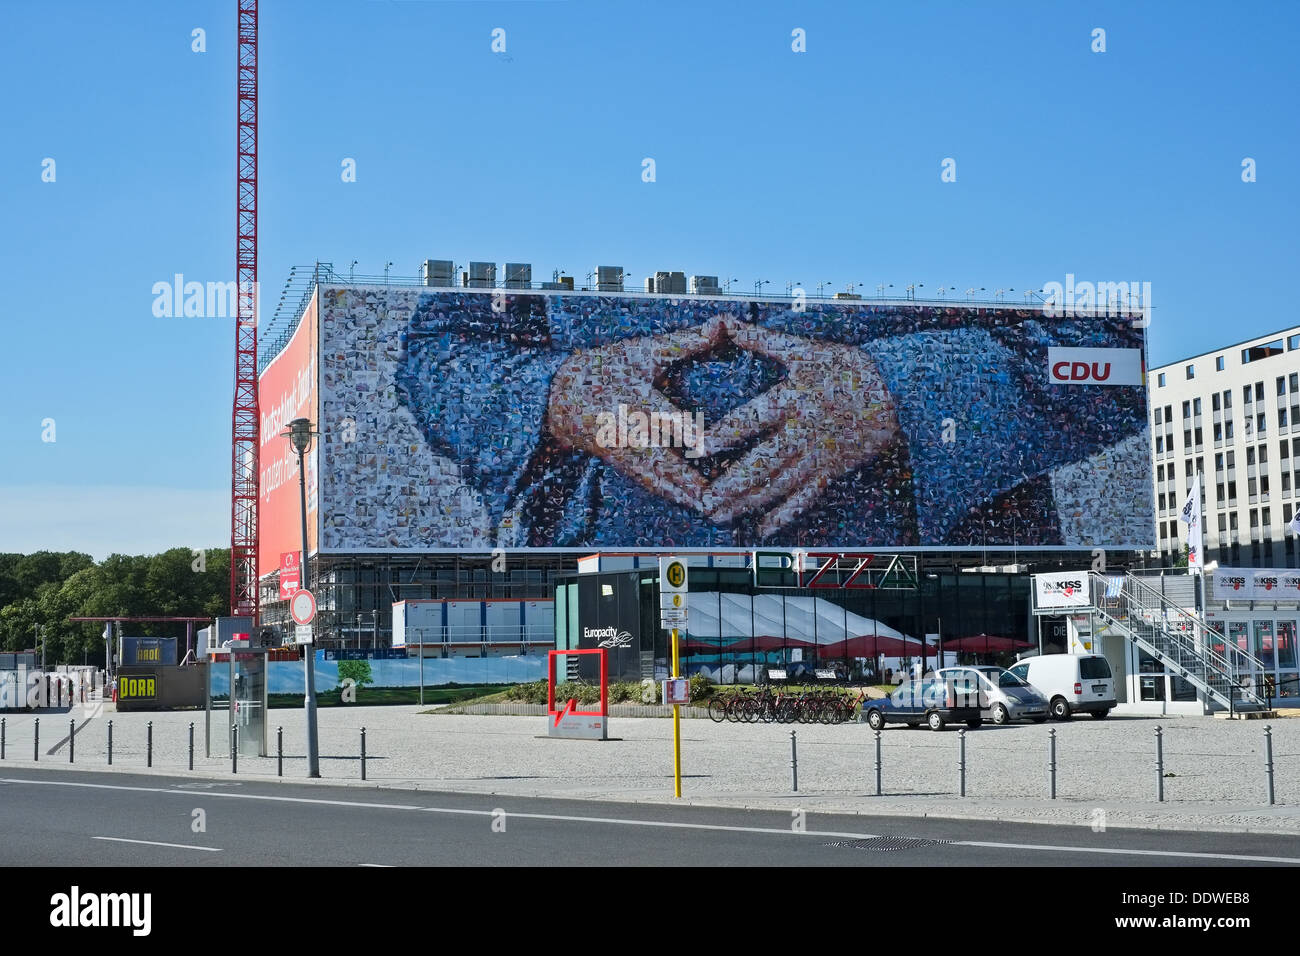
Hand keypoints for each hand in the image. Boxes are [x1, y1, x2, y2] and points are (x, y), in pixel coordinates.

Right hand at [546, 318, 727, 513]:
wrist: (562, 397)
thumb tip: (722, 322)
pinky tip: (696, 506)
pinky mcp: (624, 464)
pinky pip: (651, 484)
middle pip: (663, 459)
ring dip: (686, 494)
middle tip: (719, 494)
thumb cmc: (609, 368)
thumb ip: (686, 341)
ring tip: (716, 507)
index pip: (663, 418)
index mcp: (636, 399)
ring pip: (659, 478)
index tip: (704, 444)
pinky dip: (674, 496)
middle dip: (689, 479)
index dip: (684, 431)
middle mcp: (630, 430)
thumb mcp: (644, 351)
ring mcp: (625, 451)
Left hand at [703, 317, 898, 534]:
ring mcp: (818, 455)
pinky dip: (783, 515)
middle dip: (732, 484)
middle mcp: (803, 431)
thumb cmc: (846, 367)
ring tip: (720, 516)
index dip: (726, 434)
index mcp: (793, 398)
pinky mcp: (830, 470)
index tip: (699, 448)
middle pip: (764, 463)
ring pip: (779, 485)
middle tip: (705, 501)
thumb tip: (726, 321)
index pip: (754, 419)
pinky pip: (805, 497)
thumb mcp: (804, 349)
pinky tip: (761, 529)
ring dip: (748, 503)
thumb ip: (761, 340)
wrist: (895, 392)